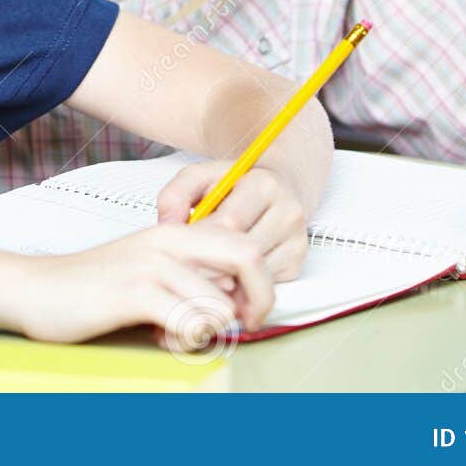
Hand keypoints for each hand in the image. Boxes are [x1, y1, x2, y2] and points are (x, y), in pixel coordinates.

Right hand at [0, 224, 273, 346]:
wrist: (34, 288)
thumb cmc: (92, 288)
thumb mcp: (147, 270)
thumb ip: (188, 277)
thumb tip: (234, 301)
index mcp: (175, 232)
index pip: (244, 244)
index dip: (261, 282)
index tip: (249, 312)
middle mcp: (169, 241)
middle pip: (247, 259)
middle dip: (259, 301)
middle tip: (241, 327)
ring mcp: (152, 265)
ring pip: (220, 304)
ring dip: (207, 332)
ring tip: (177, 335)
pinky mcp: (134, 293)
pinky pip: (190, 323)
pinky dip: (185, 341)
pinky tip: (162, 339)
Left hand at [155, 162, 308, 280]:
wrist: (277, 187)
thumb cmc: (235, 186)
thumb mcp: (200, 177)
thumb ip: (176, 194)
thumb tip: (168, 223)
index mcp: (263, 185)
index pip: (229, 223)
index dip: (201, 241)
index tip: (182, 250)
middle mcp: (287, 212)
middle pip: (244, 252)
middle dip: (211, 265)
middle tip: (186, 272)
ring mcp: (296, 240)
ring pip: (255, 274)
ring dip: (225, 280)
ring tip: (203, 275)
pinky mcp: (298, 263)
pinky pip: (264, 286)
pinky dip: (241, 288)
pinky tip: (224, 279)